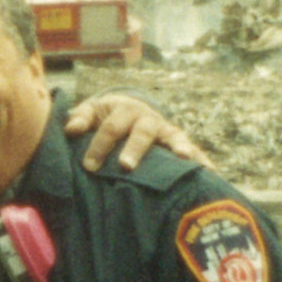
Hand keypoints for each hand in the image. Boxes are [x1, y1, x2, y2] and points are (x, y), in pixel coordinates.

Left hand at [64, 93, 213, 173]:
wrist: (130, 108)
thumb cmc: (107, 116)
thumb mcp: (92, 111)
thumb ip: (81, 117)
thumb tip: (71, 129)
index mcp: (124, 110)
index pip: (111, 127)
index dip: (100, 145)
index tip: (89, 166)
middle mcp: (147, 118)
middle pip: (142, 131)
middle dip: (134, 148)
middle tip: (125, 166)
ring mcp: (165, 130)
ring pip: (172, 137)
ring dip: (177, 146)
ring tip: (183, 159)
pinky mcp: (179, 143)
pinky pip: (194, 151)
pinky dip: (202, 160)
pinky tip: (210, 173)